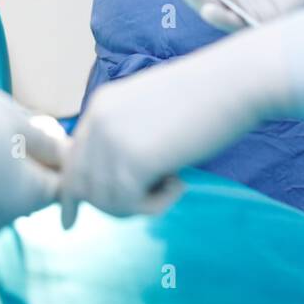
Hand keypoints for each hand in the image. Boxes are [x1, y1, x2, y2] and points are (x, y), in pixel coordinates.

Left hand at [59, 32, 287, 227]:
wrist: (233, 83)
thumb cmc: (207, 97)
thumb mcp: (152, 113)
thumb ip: (128, 139)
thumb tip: (117, 184)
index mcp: (102, 104)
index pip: (73, 160)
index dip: (73, 194)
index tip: (70, 221)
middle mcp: (99, 120)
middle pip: (82, 186)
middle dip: (113, 204)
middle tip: (153, 195)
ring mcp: (112, 139)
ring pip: (105, 201)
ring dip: (139, 204)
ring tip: (172, 182)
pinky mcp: (133, 159)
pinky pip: (131, 205)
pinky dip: (156, 205)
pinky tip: (179, 182)